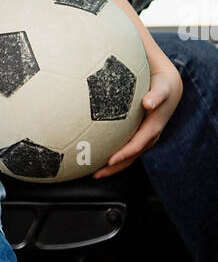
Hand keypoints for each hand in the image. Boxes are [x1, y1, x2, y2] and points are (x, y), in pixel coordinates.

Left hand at [93, 62, 182, 176]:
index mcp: (153, 128)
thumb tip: (148, 102)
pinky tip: (96, 157)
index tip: (110, 160)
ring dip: (112, 167)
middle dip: (114, 167)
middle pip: (130, 157)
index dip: (124, 154)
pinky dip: (112, 156)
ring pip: (127, 157)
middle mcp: (149, 138)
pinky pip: (124, 150)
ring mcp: (143, 139)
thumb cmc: (161, 87)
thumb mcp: (162, 88)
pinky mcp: (137, 137)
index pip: (137, 145)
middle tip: (96, 174)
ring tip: (93, 172)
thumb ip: (157, 95)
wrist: (168, 89)